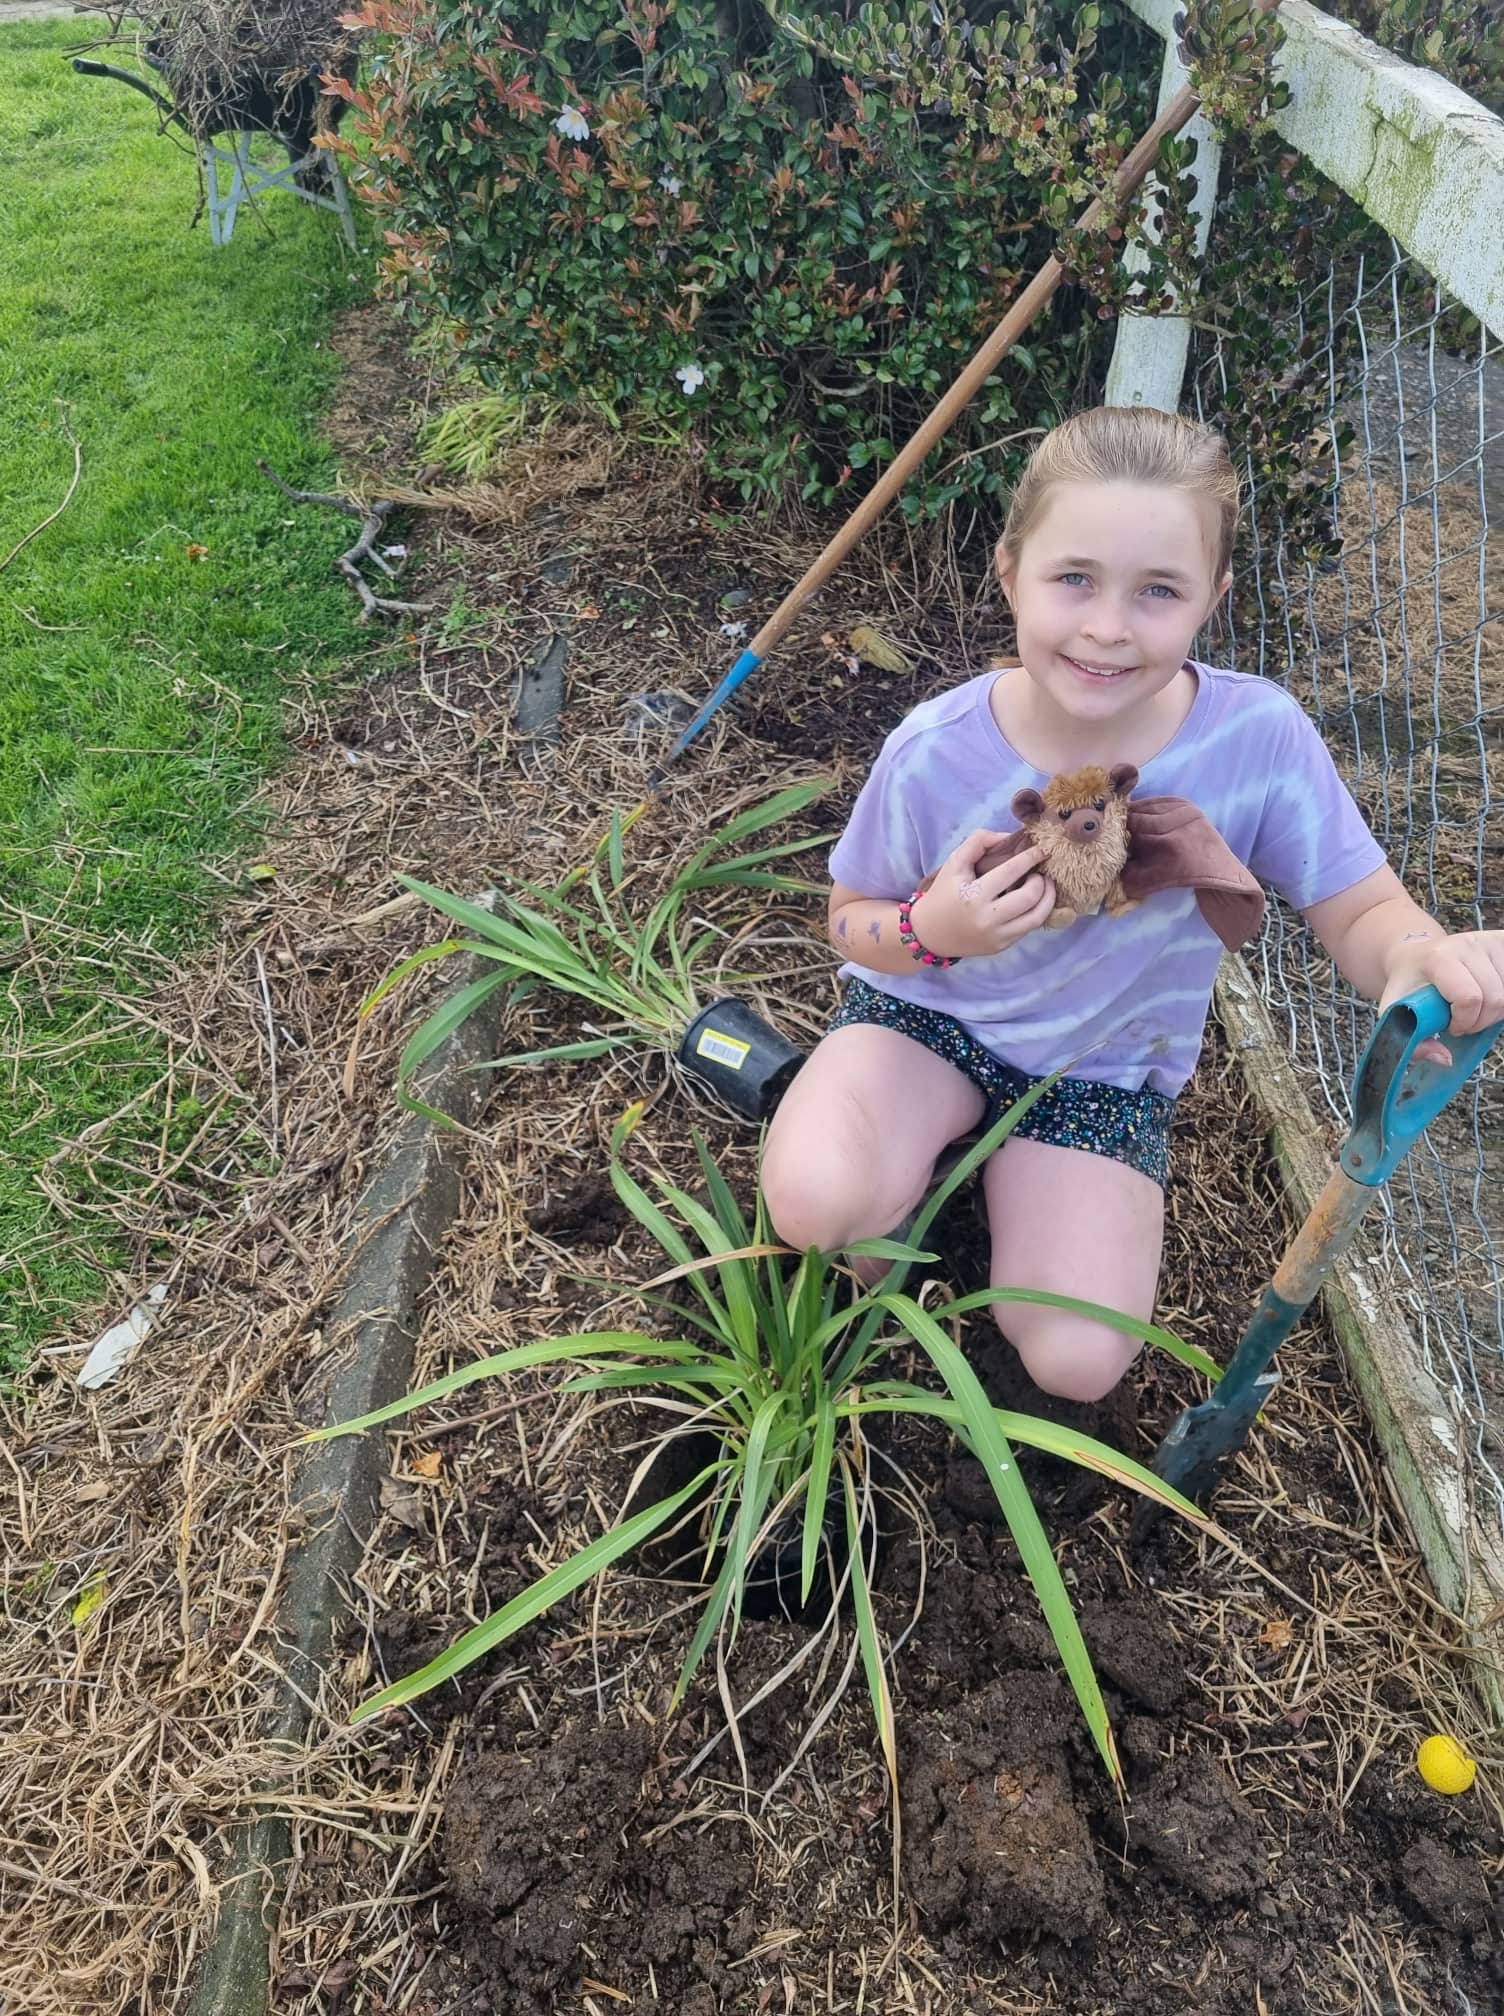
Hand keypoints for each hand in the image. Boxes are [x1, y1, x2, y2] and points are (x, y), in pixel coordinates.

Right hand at [910, 830, 1055, 958]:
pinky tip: (1035, 901)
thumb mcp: (954, 863)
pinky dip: (1037, 911)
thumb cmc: (943, 894)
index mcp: (974, 895)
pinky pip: (1029, 928)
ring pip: (1037, 917)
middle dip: (1041, 880)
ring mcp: (997, 936)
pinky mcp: (1002, 946)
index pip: (1010, 872)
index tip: (1043, 849)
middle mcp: (987, 919)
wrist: (930, 934)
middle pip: (1030, 896)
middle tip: (1040, 871)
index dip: (1031, 858)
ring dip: (1048, 898)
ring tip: (1045, 885)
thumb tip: (1008, 836)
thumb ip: (978, 842)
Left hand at [1379, 930, 1503, 1064]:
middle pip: (1496, 999)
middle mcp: (1466, 945)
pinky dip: (1503, 1001)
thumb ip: (1411, 1041)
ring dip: (1495, 1012)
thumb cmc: (1409, 986)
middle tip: (1463, 1022)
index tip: (1451, 1027)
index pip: (1469, 998)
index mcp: (1438, 958)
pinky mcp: (1502, 941)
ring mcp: (1487, 942)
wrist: (1415, 957)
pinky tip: (1488, 998)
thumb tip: (1445, 1060)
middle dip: (1480, 1022)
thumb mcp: (1395, 1012)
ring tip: (1474, 1010)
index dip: (1464, 1021)